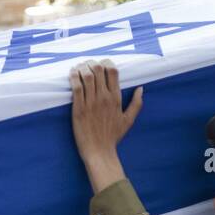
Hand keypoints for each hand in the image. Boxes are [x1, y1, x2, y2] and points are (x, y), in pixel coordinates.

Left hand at [70, 59, 142, 192]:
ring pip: (86, 75)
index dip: (106, 62)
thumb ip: (137, 104)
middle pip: (98, 69)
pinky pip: (76, 87)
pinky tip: (72, 74)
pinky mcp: (79, 108)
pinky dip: (73, 76)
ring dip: (82, 67)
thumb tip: (141, 89)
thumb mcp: (128, 120)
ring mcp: (91, 103)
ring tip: (79, 67)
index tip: (101, 63)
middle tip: (87, 64)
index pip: (112, 71)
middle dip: (92, 62)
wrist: (99, 152)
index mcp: (116, 98)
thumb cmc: (112, 137)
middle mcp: (104, 98)